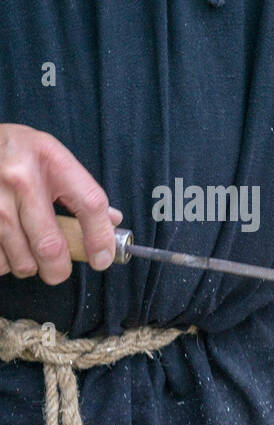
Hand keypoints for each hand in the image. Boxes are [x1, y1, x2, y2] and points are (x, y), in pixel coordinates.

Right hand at [0, 124, 119, 283]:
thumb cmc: (19, 152)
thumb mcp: (55, 158)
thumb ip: (83, 191)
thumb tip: (112, 222)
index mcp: (53, 161)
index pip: (91, 205)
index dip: (101, 239)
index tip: (101, 259)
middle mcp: (22, 179)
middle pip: (50, 246)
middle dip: (58, 270)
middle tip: (58, 271)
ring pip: (20, 259)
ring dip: (28, 266)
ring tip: (26, 252)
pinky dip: (4, 262)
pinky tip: (6, 246)